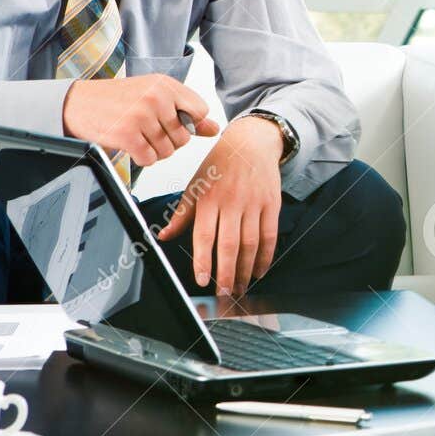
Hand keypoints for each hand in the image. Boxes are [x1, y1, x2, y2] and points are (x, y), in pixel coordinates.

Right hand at [62, 75, 220, 166]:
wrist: (77, 104)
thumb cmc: (117, 100)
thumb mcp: (155, 97)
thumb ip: (186, 112)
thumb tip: (214, 129)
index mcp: (166, 84)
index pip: (200, 111)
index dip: (188, 123)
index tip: (171, 122)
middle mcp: (156, 97)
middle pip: (185, 137)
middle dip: (169, 141)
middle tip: (147, 131)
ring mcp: (142, 115)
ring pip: (168, 151)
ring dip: (153, 150)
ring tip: (137, 136)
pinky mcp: (127, 134)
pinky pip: (150, 159)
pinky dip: (141, 158)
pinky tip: (131, 146)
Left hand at [159, 115, 284, 298]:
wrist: (250, 143)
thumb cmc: (219, 165)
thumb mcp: (195, 185)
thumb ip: (181, 214)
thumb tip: (163, 236)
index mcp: (208, 198)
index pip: (205, 235)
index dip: (203, 260)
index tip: (202, 280)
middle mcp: (231, 201)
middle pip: (229, 244)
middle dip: (226, 272)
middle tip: (224, 292)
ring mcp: (254, 203)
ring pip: (250, 243)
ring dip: (245, 269)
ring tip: (239, 286)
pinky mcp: (272, 204)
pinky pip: (269, 235)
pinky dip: (265, 256)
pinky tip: (259, 270)